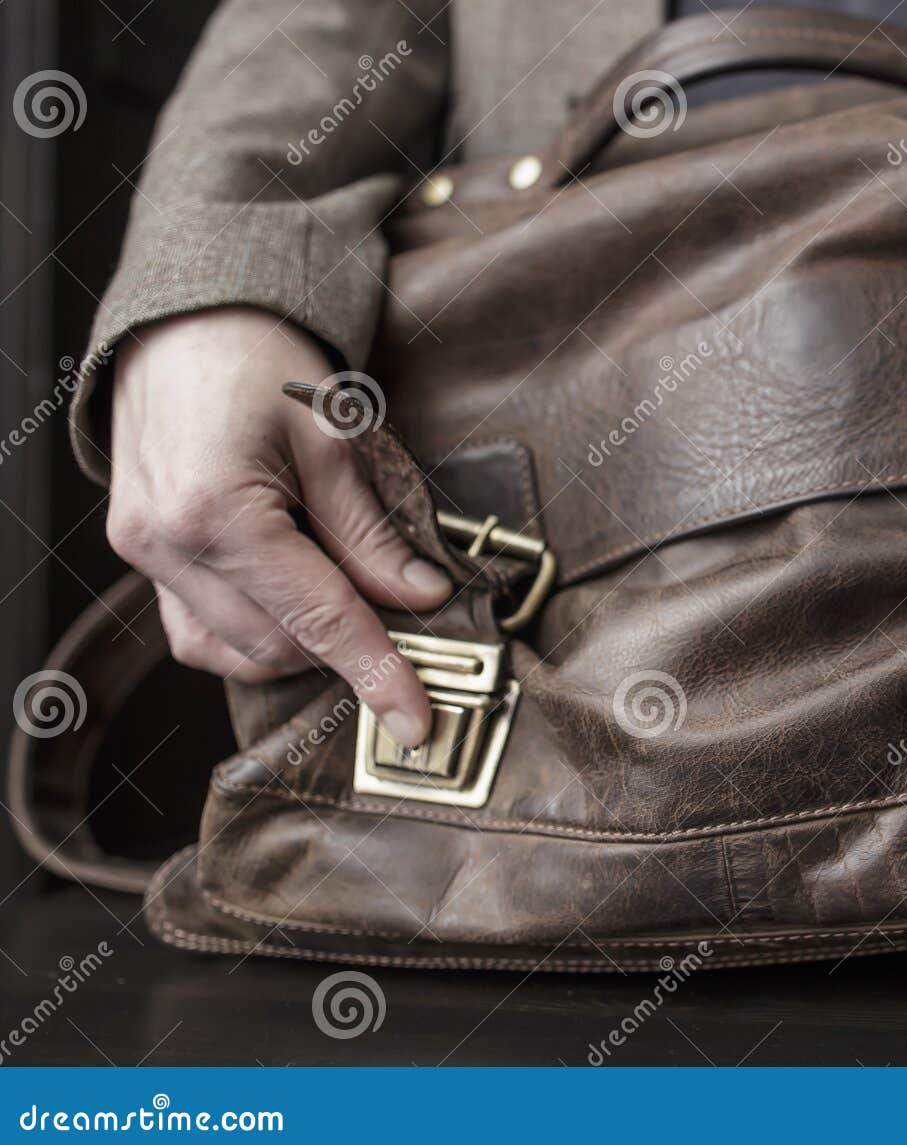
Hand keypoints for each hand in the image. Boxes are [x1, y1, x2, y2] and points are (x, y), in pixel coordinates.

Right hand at [107, 306, 446, 745]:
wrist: (186, 322)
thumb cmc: (258, 362)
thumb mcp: (335, 438)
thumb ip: (372, 532)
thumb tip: (421, 600)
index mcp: (215, 510)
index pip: (317, 618)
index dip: (375, 671)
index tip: (415, 716)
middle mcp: (166, 544)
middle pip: (277, 645)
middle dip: (346, 647)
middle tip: (406, 624)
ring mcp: (143, 556)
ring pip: (234, 652)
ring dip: (301, 644)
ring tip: (346, 595)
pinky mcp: (142, 558)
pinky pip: (201, 632)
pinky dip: (257, 632)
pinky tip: (294, 598)